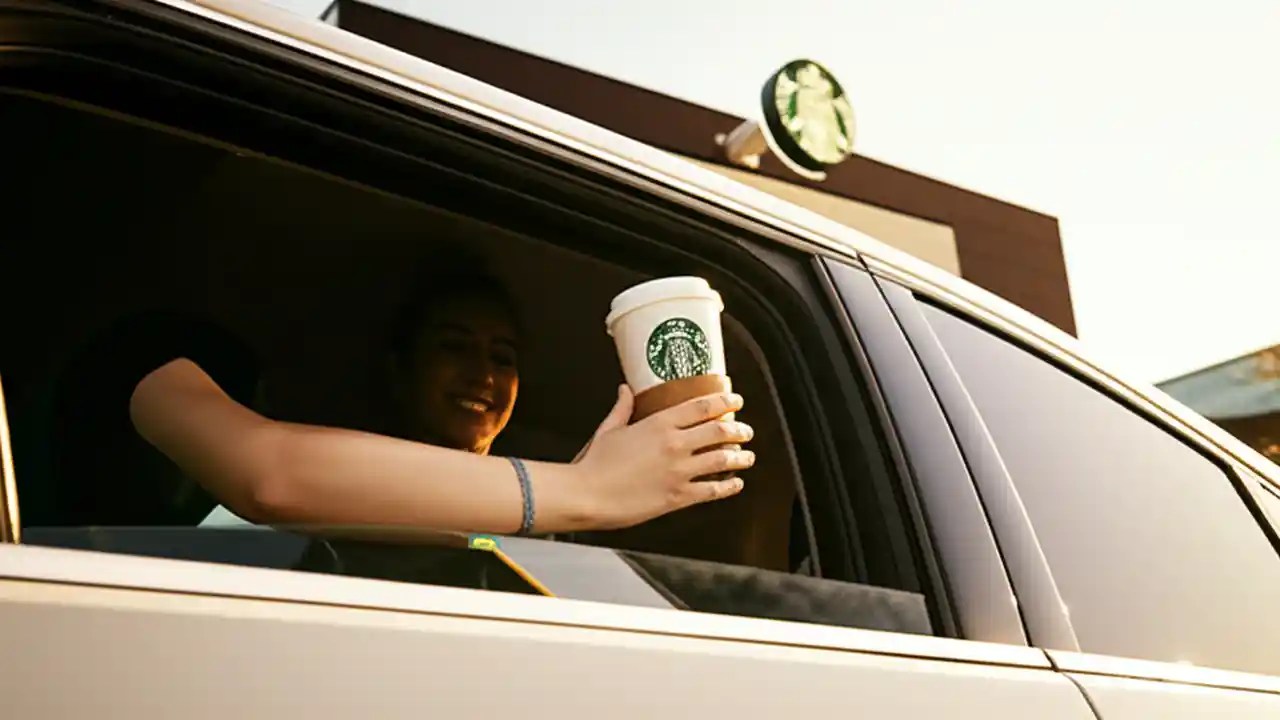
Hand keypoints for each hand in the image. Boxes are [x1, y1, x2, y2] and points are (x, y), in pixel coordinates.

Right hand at [571, 384, 754, 529]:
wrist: (587, 495)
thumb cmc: (595, 463)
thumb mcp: (609, 429)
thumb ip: (622, 408)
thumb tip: (625, 390)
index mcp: (659, 424)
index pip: (702, 407)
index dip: (725, 402)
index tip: (736, 400)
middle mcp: (674, 444)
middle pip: (720, 432)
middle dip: (739, 430)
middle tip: (747, 431)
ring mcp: (679, 471)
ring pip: (723, 460)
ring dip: (740, 457)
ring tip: (747, 457)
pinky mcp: (678, 497)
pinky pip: (713, 490)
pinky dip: (729, 486)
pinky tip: (736, 484)